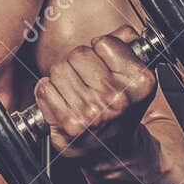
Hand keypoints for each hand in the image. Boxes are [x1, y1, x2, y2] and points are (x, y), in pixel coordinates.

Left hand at [34, 26, 157, 160]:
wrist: (112, 151)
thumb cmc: (120, 111)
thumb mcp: (135, 79)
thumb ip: (128, 48)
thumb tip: (123, 32)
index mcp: (139, 82)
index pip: (104, 43)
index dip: (99, 50)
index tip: (101, 61)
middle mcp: (117, 98)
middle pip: (78, 54)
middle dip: (77, 63)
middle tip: (85, 79)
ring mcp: (92, 113)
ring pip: (58, 70)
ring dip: (61, 78)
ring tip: (74, 92)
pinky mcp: (69, 124)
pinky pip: (44, 89)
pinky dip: (47, 92)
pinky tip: (62, 101)